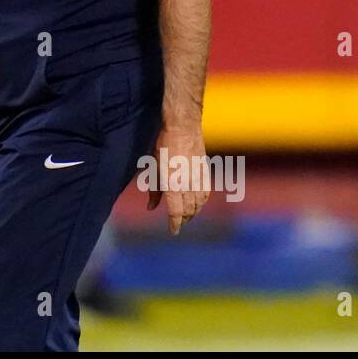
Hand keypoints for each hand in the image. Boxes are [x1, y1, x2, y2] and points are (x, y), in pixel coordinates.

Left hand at [147, 121, 210, 235]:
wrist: (183, 127)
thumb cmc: (163, 145)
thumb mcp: (153, 166)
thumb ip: (154, 189)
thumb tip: (151, 208)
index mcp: (173, 183)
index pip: (176, 211)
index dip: (174, 224)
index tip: (173, 231)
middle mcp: (188, 184)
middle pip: (188, 209)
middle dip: (183, 219)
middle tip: (178, 223)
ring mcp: (199, 178)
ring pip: (199, 203)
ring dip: (193, 212)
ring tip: (187, 216)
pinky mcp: (206, 172)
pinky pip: (206, 193)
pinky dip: (202, 202)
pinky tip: (198, 203)